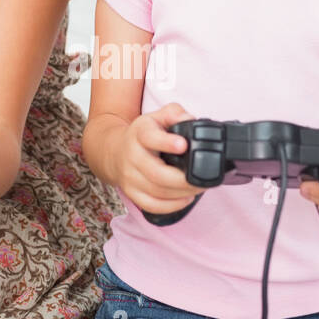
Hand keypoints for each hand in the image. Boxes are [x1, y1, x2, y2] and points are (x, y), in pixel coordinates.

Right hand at [115, 101, 204, 216]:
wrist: (115, 152)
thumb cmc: (143, 135)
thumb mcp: (157, 117)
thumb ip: (175, 113)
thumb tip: (190, 120)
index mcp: (140, 133)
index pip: (149, 137)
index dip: (166, 142)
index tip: (183, 145)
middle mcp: (132, 156)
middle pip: (156, 173)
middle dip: (183, 179)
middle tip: (203, 178)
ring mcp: (130, 177)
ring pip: (157, 192)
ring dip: (182, 193)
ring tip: (199, 187)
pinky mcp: (131, 193)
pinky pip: (151, 205)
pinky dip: (171, 206)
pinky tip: (186, 198)